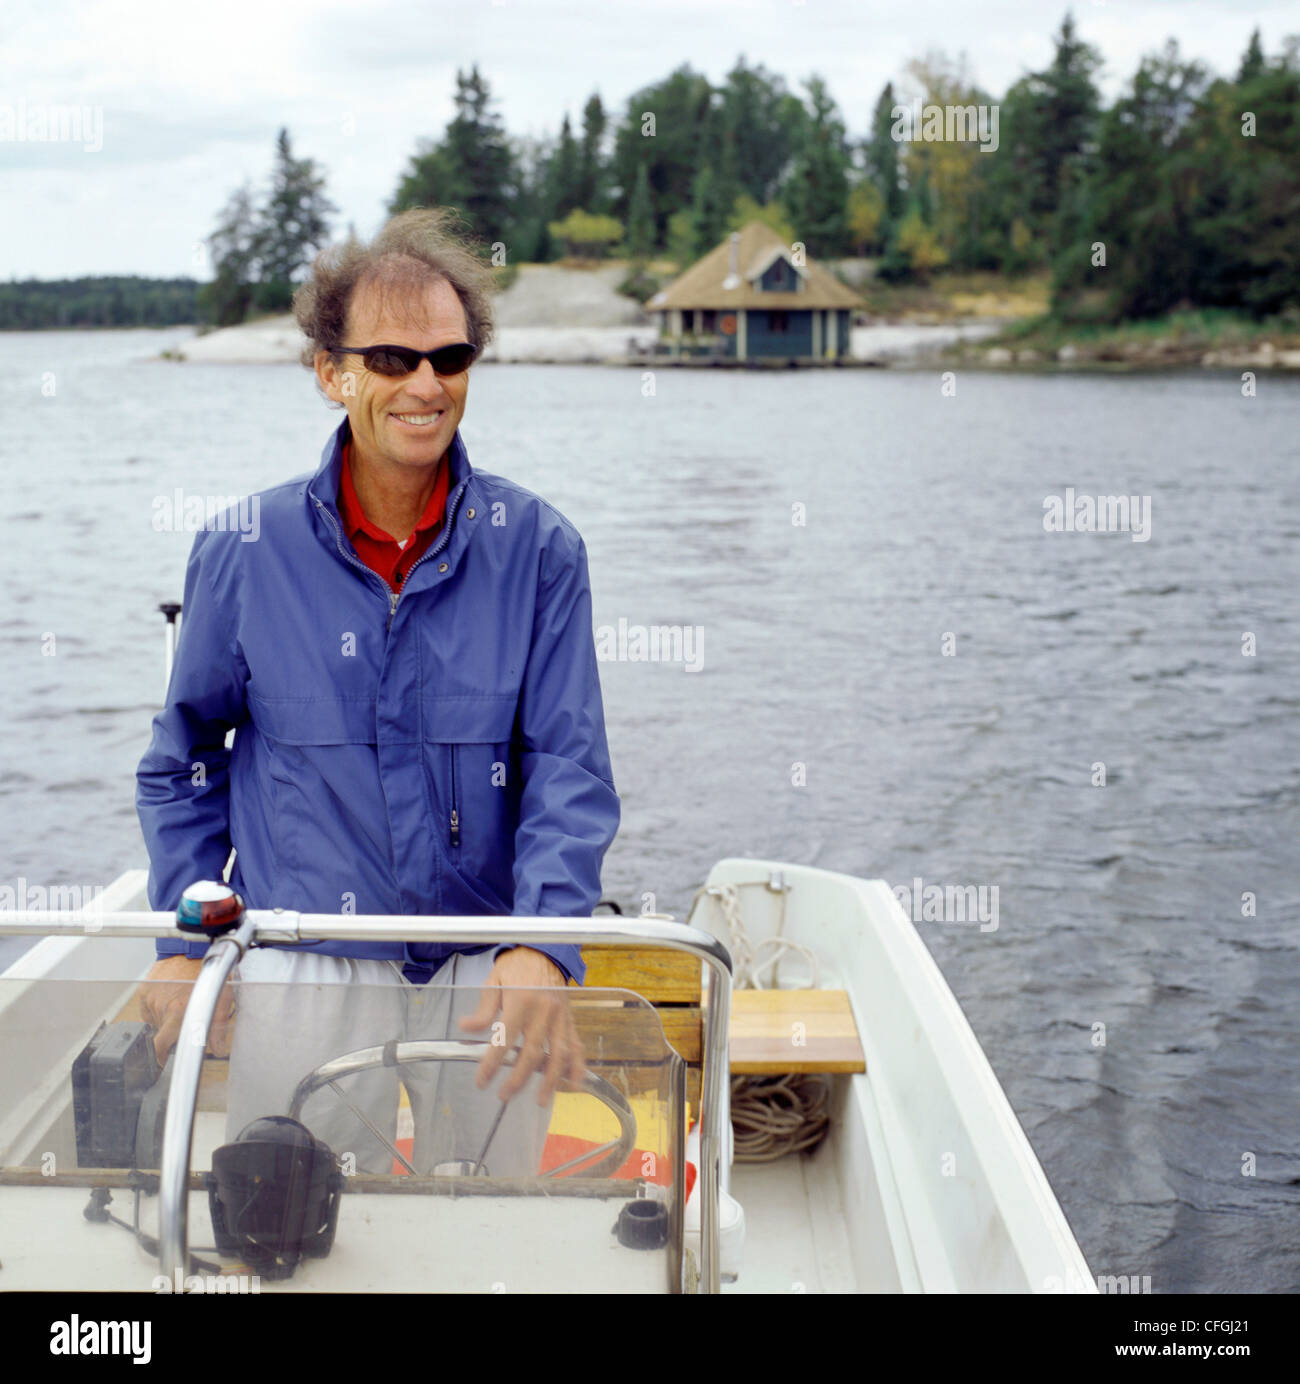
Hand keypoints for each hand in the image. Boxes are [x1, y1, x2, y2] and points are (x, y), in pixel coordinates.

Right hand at [136, 955, 235, 1063]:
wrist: (193, 949)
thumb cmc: (210, 973)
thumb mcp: (222, 1000)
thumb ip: (218, 1027)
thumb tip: (218, 1049)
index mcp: (177, 1013)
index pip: (159, 1046)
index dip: (157, 1059)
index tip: (158, 1064)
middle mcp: (161, 1007)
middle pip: (160, 1034)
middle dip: (169, 1034)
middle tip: (182, 1023)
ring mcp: (151, 998)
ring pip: (156, 1019)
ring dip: (167, 1017)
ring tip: (181, 1002)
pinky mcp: (145, 989)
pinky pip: (149, 1007)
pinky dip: (158, 1006)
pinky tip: (171, 996)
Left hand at [458, 948, 584, 1103]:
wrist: (544, 950)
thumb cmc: (516, 967)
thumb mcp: (494, 981)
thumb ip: (483, 1008)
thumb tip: (466, 1027)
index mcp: (521, 1001)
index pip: (504, 1040)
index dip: (491, 1063)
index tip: (481, 1081)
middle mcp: (543, 1011)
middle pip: (532, 1053)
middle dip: (518, 1078)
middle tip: (504, 1096)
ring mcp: (560, 1017)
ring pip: (558, 1054)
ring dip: (550, 1080)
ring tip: (541, 1099)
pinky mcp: (570, 1020)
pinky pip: (576, 1046)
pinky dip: (577, 1066)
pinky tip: (574, 1085)